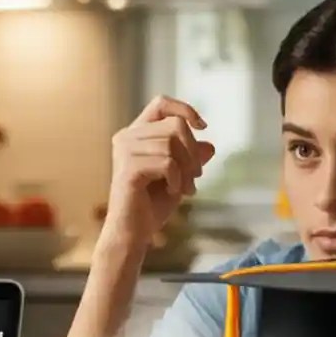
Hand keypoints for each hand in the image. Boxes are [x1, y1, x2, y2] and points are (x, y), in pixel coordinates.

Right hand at [105, 95, 215, 247]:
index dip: (184, 109)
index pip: (161, 103)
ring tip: (186, 189)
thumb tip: (210, 145)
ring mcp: (125, 152)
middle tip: (196, 176)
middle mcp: (126, 137)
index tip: (203, 127)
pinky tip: (175, 192)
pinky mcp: (129, 169)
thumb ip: (191, 159)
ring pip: (172, 144)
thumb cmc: (152, 205)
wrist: (134, 233)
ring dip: (187, 169)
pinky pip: (167, 162)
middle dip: (193, 151)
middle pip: (174, 125)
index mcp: (136, 134)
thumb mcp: (180, 177)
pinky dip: (178, 179)